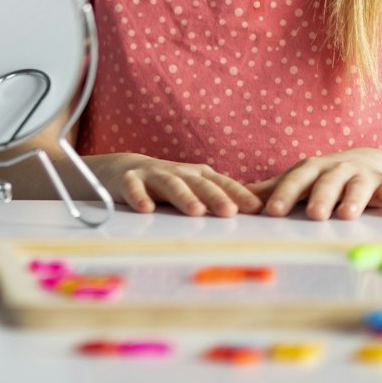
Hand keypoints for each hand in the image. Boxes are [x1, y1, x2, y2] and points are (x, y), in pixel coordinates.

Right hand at [84, 152, 262, 216]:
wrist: (124, 168)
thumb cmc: (167, 184)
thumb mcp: (193, 188)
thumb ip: (217, 198)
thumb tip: (255, 214)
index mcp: (197, 175)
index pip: (222, 183)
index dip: (239, 194)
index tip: (258, 208)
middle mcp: (178, 173)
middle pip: (199, 184)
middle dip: (215, 197)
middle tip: (230, 212)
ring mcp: (153, 175)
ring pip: (170, 185)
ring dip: (184, 197)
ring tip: (196, 212)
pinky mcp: (128, 180)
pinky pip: (133, 188)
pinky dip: (139, 197)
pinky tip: (145, 209)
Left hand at [248, 148, 381, 219]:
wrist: (377, 162)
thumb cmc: (330, 177)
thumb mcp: (304, 181)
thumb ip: (275, 190)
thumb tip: (240, 198)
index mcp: (312, 169)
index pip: (295, 181)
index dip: (283, 195)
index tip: (272, 212)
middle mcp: (337, 168)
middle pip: (326, 182)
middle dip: (319, 197)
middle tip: (313, 215)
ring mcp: (364, 175)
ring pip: (358, 185)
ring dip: (353, 199)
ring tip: (347, 215)